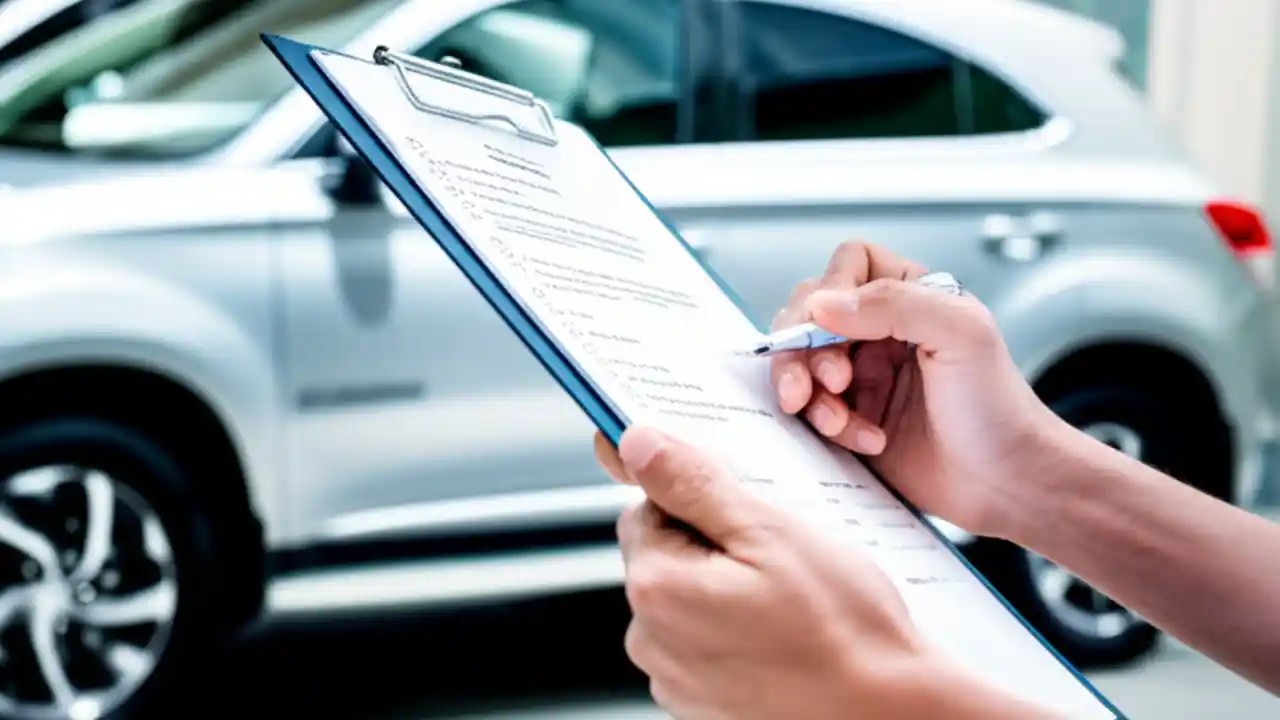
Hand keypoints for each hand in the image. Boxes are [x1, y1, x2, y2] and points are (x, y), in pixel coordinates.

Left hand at [593, 427, 1055, 718]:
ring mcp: (673, 678)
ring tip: (787, 603)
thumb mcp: (770, 532)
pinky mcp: (698, 704)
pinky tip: (782, 636)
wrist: (887, 713)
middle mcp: (650, 638)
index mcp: (656, 586)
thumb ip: (693, 484)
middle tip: (777, 558)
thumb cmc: (841, 629)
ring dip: (724, 591)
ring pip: (686, 600)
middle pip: (664, 555)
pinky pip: (703, 644)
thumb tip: (637, 442)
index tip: (748, 512)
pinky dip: (734, 633)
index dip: (701, 500)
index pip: (646, 507)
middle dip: (713, 545)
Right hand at [771, 242, 1062, 538]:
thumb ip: (895, 304)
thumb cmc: (998, 408)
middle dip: (803, 349)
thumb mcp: (961, 334)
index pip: (848, 265)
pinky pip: (812, 410)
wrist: (1007, 484)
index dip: (829, 288)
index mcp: (912, 297)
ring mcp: (863, 376)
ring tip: (837, 421)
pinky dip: (829, 425)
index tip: (826, 323)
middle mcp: (881, 331)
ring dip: (809, 393)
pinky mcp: (852, 419)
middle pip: (809, 314)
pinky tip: (868, 440)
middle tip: (825, 383)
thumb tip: (821, 303)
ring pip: (801, 363)